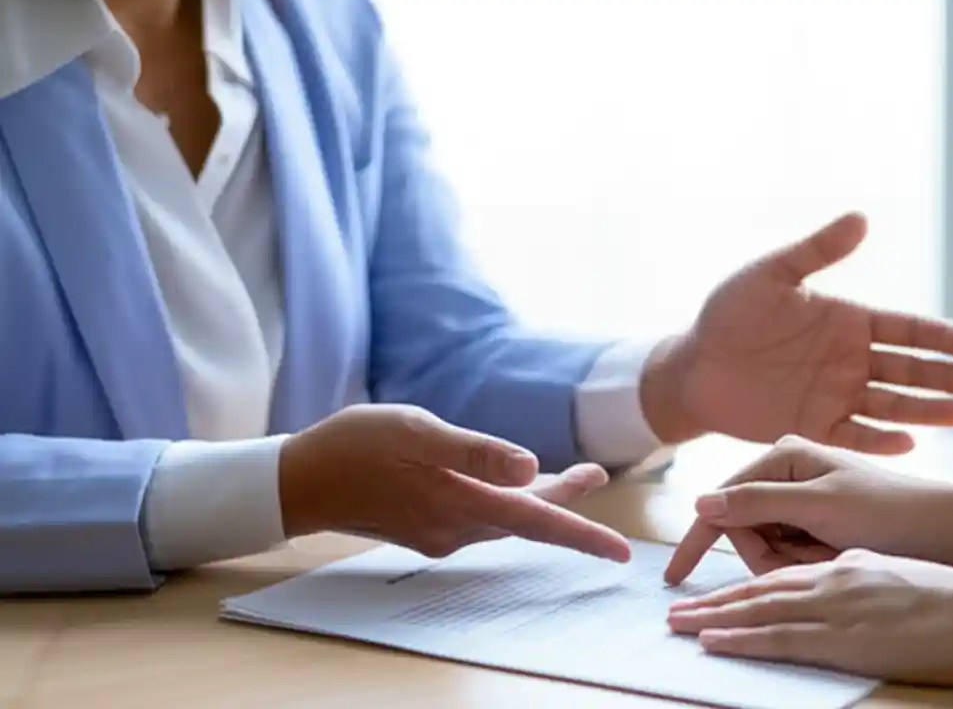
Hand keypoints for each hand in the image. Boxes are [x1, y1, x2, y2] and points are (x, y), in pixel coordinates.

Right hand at [279, 404, 630, 561]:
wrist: (299, 480)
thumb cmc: (355, 445)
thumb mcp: (417, 431)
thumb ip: (476, 452)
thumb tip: (531, 467)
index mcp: (460, 501)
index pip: (537, 520)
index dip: (583, 532)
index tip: (621, 553)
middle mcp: (455, 527)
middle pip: (526, 519)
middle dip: (564, 500)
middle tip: (593, 474)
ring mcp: (439, 533)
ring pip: (504, 520)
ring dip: (535, 501)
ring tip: (568, 475)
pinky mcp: (424, 529)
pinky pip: (478, 519)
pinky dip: (502, 504)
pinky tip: (505, 485)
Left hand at [639, 213, 952, 453]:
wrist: (692, 366)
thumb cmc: (728, 314)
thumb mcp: (771, 275)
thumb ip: (816, 251)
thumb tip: (862, 217)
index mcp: (850, 321)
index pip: (909, 330)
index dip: (943, 338)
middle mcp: (851, 360)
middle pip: (912, 370)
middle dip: (949, 378)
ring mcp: (835, 395)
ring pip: (893, 405)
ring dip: (927, 410)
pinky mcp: (813, 425)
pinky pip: (854, 434)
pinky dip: (880, 439)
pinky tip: (908, 440)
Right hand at [664, 436, 952, 583]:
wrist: (945, 531)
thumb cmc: (887, 511)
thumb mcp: (818, 506)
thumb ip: (758, 504)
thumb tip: (702, 503)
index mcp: (783, 453)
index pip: (721, 499)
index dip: (699, 538)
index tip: (676, 576)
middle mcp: (788, 469)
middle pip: (743, 527)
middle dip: (768, 554)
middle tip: (809, 559)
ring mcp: (803, 495)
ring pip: (767, 544)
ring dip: (793, 560)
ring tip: (830, 556)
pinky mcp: (818, 519)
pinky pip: (791, 550)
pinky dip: (808, 562)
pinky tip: (834, 557)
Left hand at [668, 550, 952, 686]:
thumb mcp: (896, 577)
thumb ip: (860, 580)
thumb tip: (839, 590)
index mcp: (846, 564)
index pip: (784, 571)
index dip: (745, 582)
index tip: (719, 594)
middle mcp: (831, 579)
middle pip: (758, 585)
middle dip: (715, 597)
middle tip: (676, 607)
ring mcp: (832, 606)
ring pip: (757, 608)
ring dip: (712, 616)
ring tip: (677, 623)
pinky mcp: (838, 636)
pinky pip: (775, 636)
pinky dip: (738, 637)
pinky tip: (711, 640)